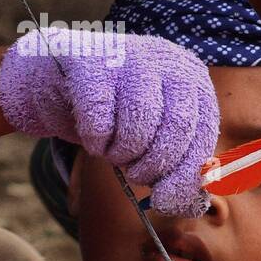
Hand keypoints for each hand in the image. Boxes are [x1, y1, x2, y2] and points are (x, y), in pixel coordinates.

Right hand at [0, 28, 218, 215]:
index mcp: (193, 78)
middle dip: (155, 164)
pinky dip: (96, 140)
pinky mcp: (90, 61)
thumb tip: (185, 205)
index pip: (204, 130)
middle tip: (136, 174)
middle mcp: (168, 60)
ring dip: (123, 153)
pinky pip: (100, 119)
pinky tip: (93, 139)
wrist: (57, 80)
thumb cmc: (116, 115)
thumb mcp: (154, 137)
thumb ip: (176, 166)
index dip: (187, 172)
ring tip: (114, 152)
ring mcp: (130, 55)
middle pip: (178, 127)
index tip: (166, 200)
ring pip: (140, 123)